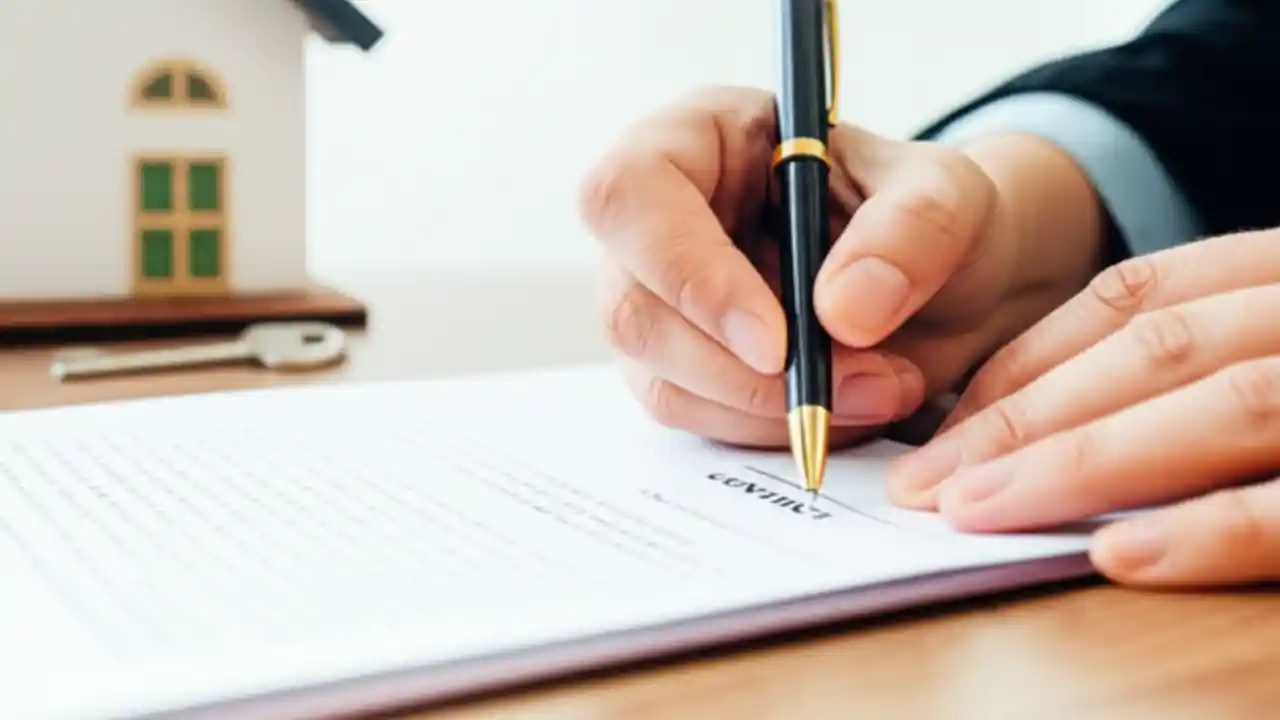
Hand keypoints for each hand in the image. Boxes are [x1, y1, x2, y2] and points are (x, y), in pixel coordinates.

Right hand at [579, 86, 1103, 447]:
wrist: (946, 288)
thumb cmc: (929, 217)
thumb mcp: (951, 196)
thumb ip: (913, 229)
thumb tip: (842, 311)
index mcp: (698, 138)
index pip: (631, 194)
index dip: (688, 273)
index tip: (776, 340)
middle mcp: (655, 222)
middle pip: (634, 309)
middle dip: (746, 373)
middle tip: (859, 383)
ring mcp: (658, 301)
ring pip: (663, 380)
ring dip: (770, 409)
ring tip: (880, 388)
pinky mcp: (679, 368)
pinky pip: (698, 420)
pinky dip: (774, 430)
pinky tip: (844, 405)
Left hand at [887, 230, 1279, 587]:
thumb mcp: (1264, 347)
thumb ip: (1194, 362)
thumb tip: (1045, 427)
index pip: (1140, 297)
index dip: (1029, 362)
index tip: (943, 429)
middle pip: (1160, 350)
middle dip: (1027, 419)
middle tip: (921, 485)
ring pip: (1224, 405)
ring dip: (1084, 462)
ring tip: (973, 512)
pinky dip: (1209, 530)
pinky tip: (1115, 554)